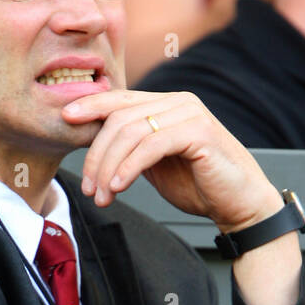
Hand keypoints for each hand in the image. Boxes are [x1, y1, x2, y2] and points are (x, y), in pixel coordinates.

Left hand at [63, 89, 283, 234]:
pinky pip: (151, 145)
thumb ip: (132, 149)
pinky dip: (129, 167)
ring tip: (103, 196)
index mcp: (166, 105)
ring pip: (131, 132)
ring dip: (109, 167)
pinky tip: (118, 186)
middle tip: (89, 188)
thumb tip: (97, 147)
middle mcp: (178, 102)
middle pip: (119, 118)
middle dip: (97, 155)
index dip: (90, 106)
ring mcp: (190, 114)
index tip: (65, 120)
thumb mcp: (155, 164)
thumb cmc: (199, 185)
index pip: (120, 100)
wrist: (239, 204)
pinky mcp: (199, 133)